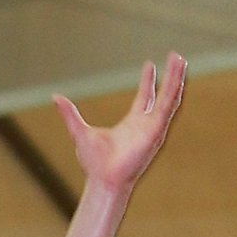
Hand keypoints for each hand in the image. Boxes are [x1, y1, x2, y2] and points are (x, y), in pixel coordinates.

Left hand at [54, 52, 185, 196]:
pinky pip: (167, 109)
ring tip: (180, 59)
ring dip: (176, 79)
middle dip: (170, 76)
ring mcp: (154, 128)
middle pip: (163, 95)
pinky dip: (173, 94)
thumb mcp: (80, 131)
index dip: (148, 81)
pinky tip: (178, 79)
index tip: (151, 64)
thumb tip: (56, 98)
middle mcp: (147, 125)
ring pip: (170, 98)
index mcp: (133, 124)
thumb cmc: (95, 163)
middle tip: (176, 56)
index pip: (145, 98)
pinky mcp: (156, 132)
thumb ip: (70, 114)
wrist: (104, 180)